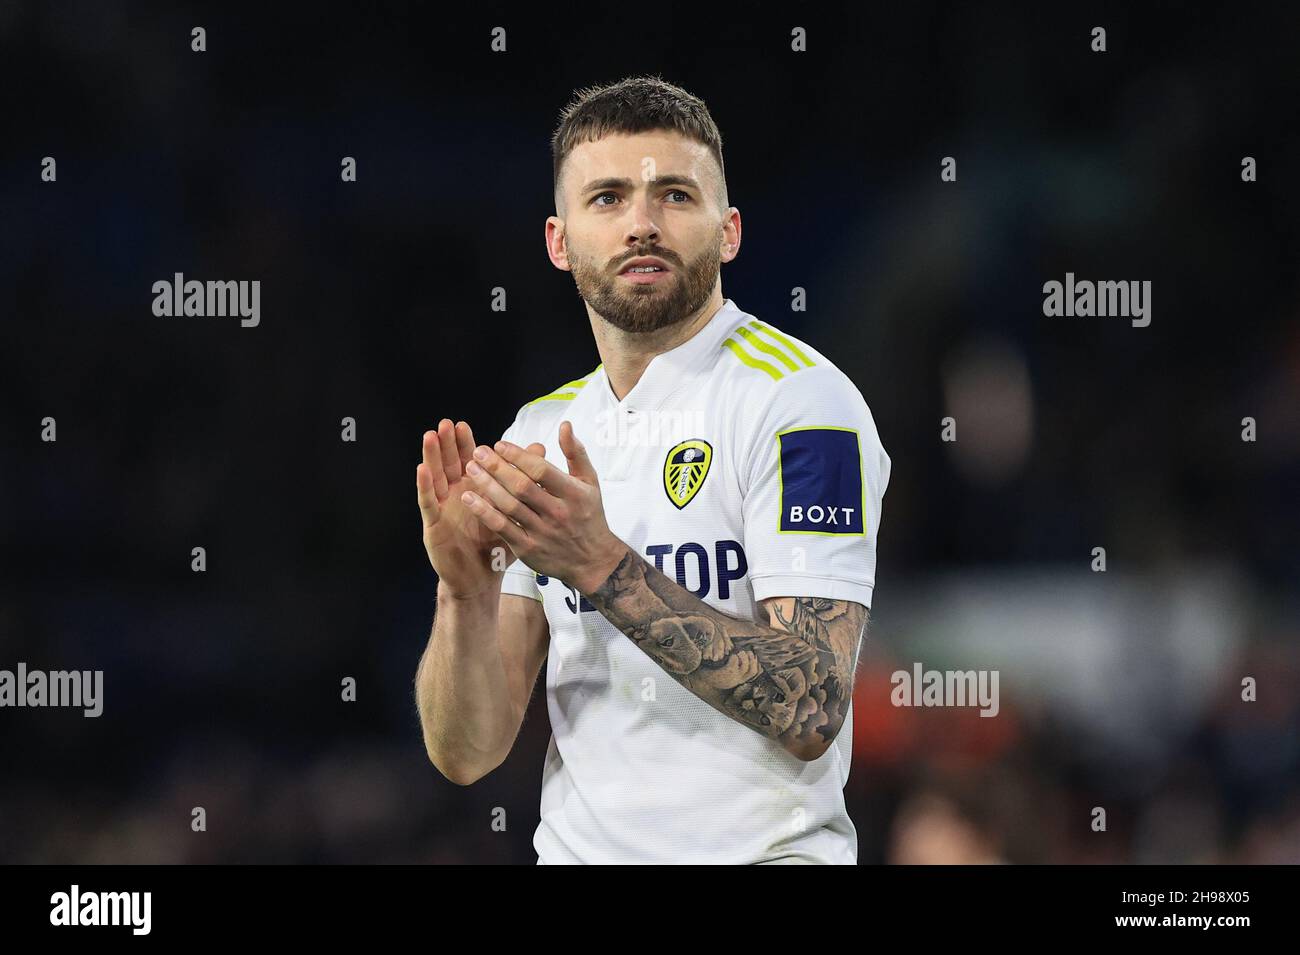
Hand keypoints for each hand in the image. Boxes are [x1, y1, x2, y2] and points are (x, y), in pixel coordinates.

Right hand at [416, 418, 544, 598]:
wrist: (481, 579)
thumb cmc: (495, 545)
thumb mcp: (511, 511)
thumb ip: (524, 479)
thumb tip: (540, 450)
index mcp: (473, 489)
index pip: (467, 461)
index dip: (464, 444)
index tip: (464, 426)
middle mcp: (455, 495)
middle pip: (449, 464)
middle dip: (447, 445)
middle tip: (447, 424)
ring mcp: (442, 508)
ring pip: (436, 477)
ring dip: (432, 457)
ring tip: (431, 436)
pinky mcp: (433, 525)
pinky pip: (428, 502)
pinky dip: (425, 485)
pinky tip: (422, 469)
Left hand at [459, 420, 626, 594]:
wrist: (592, 560)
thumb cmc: (588, 516)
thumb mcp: (589, 482)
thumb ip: (575, 452)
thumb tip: (564, 426)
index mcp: (572, 494)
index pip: (541, 470)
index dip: (518, 455)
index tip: (500, 445)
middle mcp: (557, 513)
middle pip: (522, 486)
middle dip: (497, 467)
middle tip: (478, 452)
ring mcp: (542, 533)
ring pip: (509, 506)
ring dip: (487, 486)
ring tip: (471, 469)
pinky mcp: (528, 549)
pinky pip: (502, 528)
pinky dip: (484, 512)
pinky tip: (470, 498)